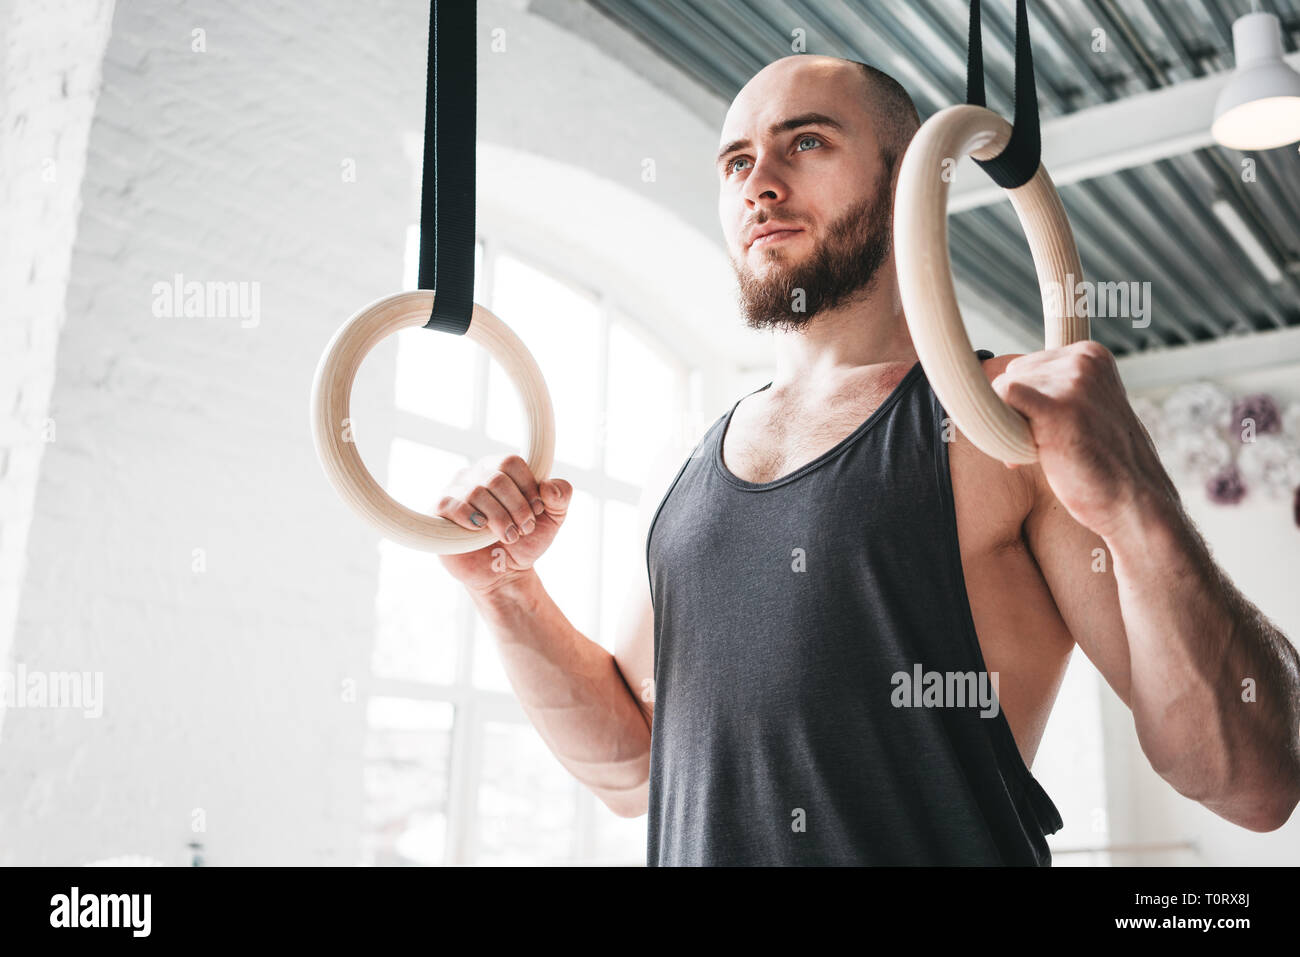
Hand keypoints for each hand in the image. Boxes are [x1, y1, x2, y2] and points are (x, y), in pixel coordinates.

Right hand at [433, 454, 572, 593]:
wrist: (505, 574)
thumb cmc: (525, 541)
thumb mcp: (552, 519)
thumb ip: (560, 497)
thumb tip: (548, 485)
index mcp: (500, 469)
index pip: (511, 462)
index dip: (528, 488)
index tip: (538, 510)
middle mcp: (475, 475)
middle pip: (496, 478)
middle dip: (517, 508)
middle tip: (524, 528)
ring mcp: (455, 492)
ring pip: (476, 493)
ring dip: (500, 519)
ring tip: (509, 537)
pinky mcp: (439, 514)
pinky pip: (450, 505)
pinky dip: (470, 518)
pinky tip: (481, 531)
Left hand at [990, 341, 1175, 539]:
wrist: (1136, 504)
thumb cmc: (1104, 464)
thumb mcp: (1086, 409)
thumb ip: (1053, 392)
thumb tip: (995, 387)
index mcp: (1092, 356)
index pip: (1027, 367)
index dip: (1025, 404)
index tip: (1044, 433)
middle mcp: (1083, 360)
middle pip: (1013, 376)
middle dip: (1017, 413)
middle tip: (1041, 449)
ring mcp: (1071, 381)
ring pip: (1003, 391)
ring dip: (1010, 428)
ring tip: (1041, 456)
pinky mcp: (1055, 408)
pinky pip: (999, 399)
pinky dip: (997, 432)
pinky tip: (1019, 460)